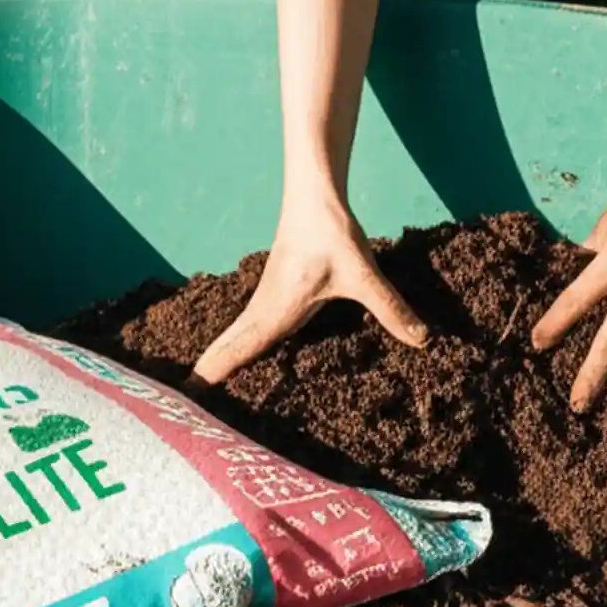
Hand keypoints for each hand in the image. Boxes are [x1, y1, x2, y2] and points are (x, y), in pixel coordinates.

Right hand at [192, 195, 428, 383]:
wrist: (313, 196)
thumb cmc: (331, 233)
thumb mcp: (362, 275)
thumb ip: (390, 309)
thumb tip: (422, 340)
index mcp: (275, 311)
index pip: (237, 350)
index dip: (214, 376)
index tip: (188, 399)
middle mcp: (262, 311)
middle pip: (227, 351)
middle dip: (207, 379)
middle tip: (185, 410)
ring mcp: (263, 304)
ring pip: (234, 341)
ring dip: (218, 365)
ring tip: (201, 396)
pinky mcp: (271, 298)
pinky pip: (246, 333)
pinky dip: (234, 350)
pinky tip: (240, 363)